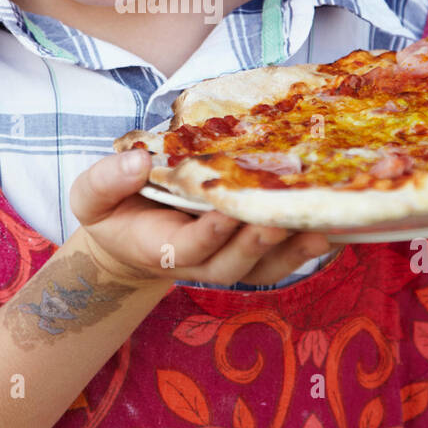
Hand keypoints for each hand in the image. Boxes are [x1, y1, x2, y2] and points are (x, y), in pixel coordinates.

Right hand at [69, 149, 339, 287]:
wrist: (131, 236)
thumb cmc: (115, 211)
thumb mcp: (92, 195)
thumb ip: (107, 180)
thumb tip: (137, 160)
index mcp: (162, 248)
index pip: (190, 246)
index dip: (211, 232)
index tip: (227, 210)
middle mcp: (202, 261)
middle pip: (236, 263)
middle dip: (259, 243)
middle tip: (281, 218)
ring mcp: (230, 261)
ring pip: (266, 267)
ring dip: (293, 250)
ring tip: (319, 226)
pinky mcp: (252, 254)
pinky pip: (284, 258)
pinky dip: (308, 246)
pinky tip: (335, 227)